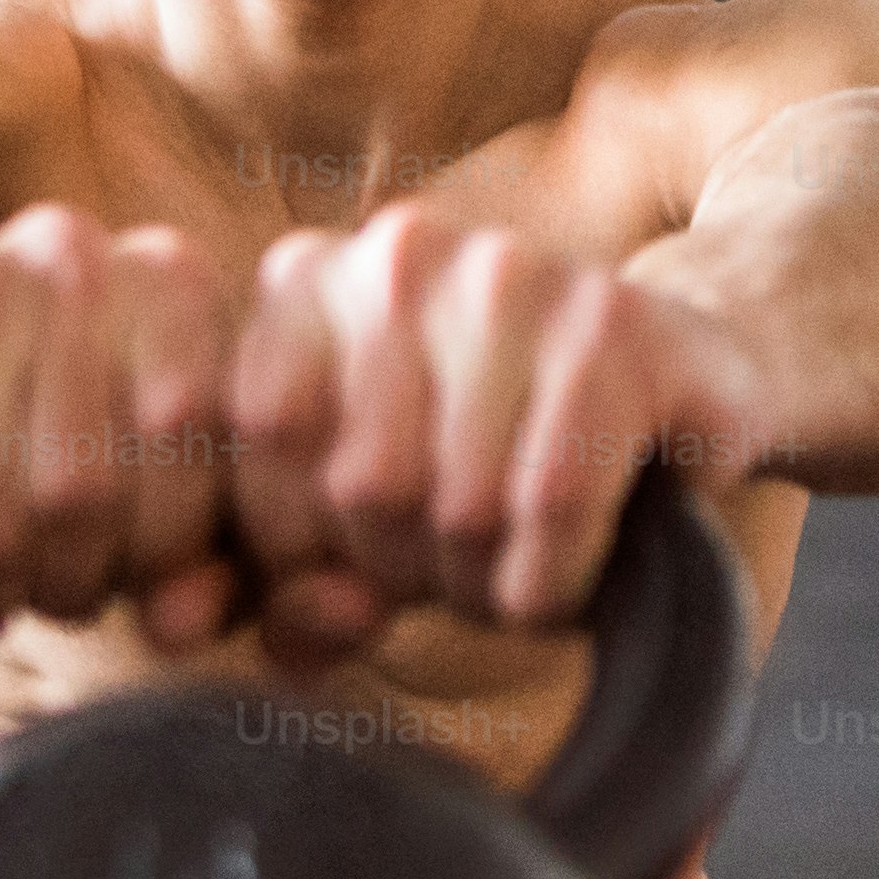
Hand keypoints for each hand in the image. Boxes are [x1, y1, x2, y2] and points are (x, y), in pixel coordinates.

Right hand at [0, 208, 240, 658]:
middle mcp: (67, 254)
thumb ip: (200, 560)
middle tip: (26, 580)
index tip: (117, 564)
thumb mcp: (136, 501)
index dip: (158, 549)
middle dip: (64, 581)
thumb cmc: (10, 463)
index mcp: (165, 276)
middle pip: (90, 493)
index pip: (200, 443)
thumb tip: (186, 618)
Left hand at [218, 202, 763, 667]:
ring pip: (461, 505)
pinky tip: (578, 563)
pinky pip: (554, 504)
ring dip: (493, 582)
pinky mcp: (619, 323)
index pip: (255, 463)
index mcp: (305, 281)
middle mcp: (399, 251)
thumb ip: (271, 578)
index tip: (369, 557)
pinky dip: (561, 574)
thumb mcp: (360, 528)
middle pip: (363, 489)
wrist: (680, 388)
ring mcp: (513, 273)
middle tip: (465, 561)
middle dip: (414, 569)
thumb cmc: (490, 465)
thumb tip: (198, 627)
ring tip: (522, 558)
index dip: (308, 552)